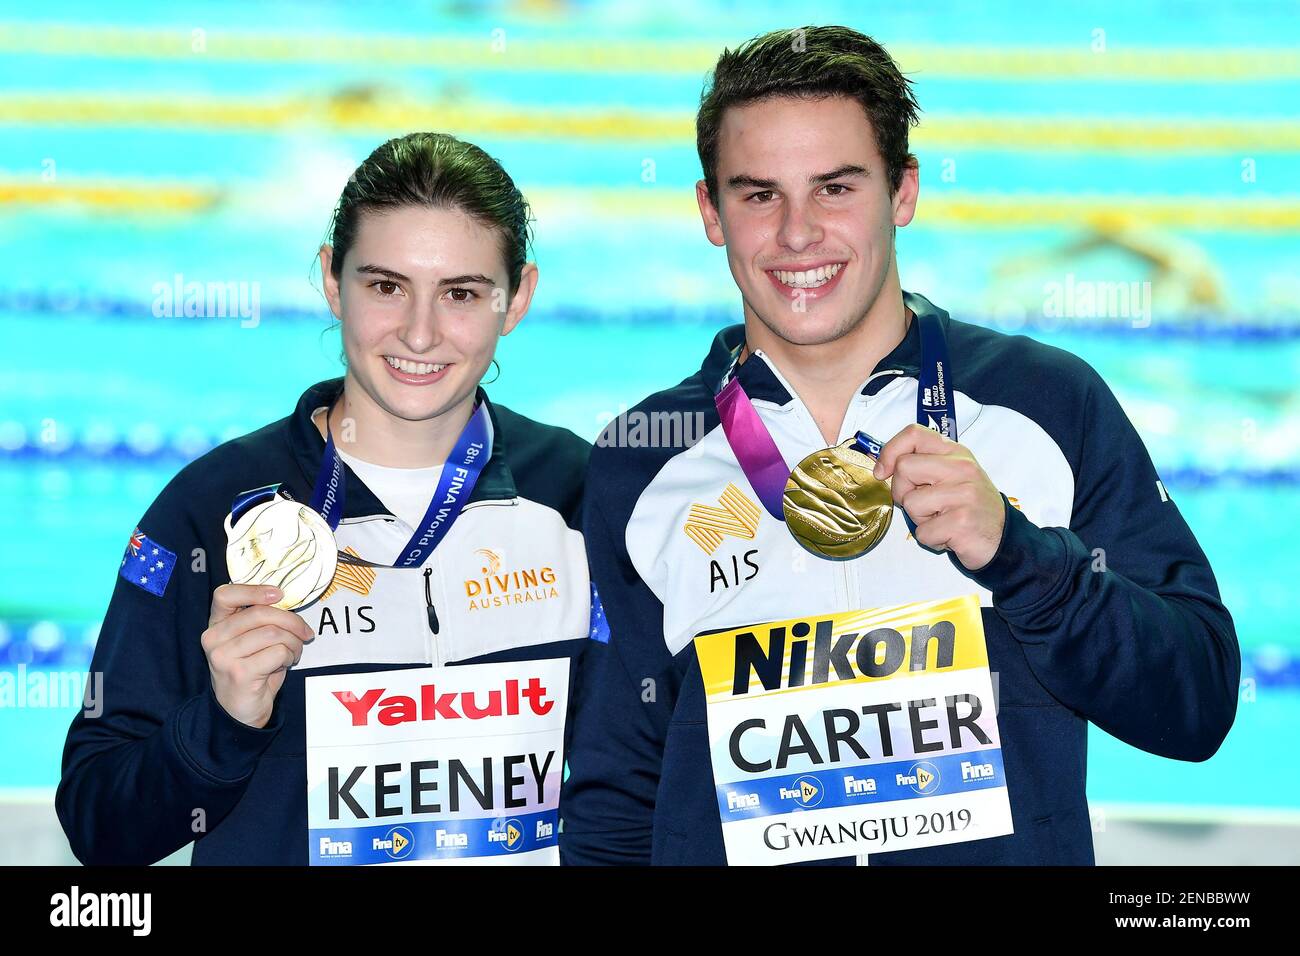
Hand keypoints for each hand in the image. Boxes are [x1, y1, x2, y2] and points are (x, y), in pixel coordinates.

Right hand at [201, 584, 314, 728]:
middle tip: (304, 633)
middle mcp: (214, 639)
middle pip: (260, 613)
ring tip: (294, 652)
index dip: (254, 590)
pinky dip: (290, 656)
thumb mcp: (251, 641)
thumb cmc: (252, 671)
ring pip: (272, 633)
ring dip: (293, 642)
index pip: (225, 595)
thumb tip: (286, 602)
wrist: (241, 712)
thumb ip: (261, 620)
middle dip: (291, 621)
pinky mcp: (239, 673)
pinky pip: (277, 652)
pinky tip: (286, 664)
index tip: (279, 595)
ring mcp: (223, 656)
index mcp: (216, 625)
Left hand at [873, 423, 1005, 571]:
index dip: (889, 451)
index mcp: (955, 452)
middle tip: (922, 504)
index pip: (914, 434)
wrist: (1004, 538)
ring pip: (911, 503)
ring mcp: (964, 494)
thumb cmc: (969, 506)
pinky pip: (922, 532)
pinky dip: (930, 539)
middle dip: (902, 491)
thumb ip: (923, 464)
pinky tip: (949, 535)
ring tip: (941, 520)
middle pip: (904, 468)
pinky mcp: (962, 522)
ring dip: (919, 519)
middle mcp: (961, 467)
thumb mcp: (952, 475)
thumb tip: (883, 467)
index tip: (883, 472)